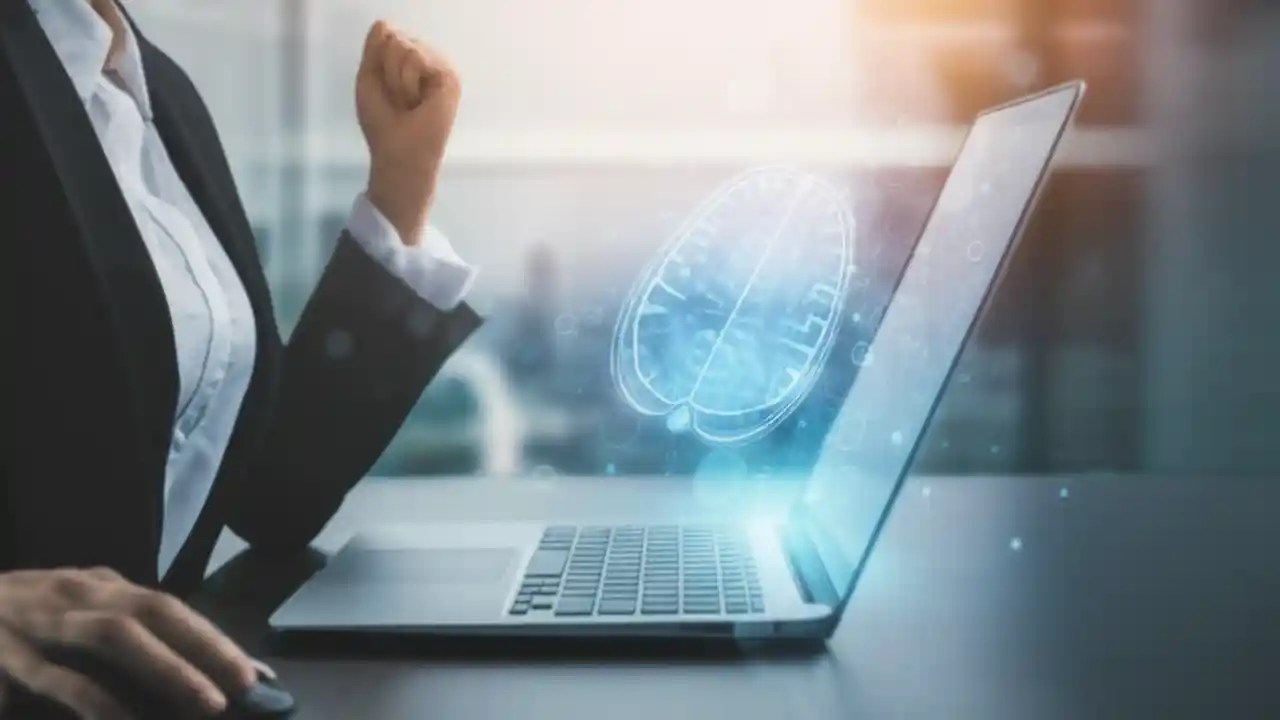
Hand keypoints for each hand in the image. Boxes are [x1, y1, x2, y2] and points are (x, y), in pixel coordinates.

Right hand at [0, 567, 256, 718]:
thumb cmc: (17, 624)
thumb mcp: (73, 620)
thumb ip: (126, 639)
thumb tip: (196, 674)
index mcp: (100, 589)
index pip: (170, 608)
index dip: (215, 639)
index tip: (257, 676)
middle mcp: (78, 595)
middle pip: (155, 611)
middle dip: (206, 647)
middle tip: (245, 686)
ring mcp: (42, 621)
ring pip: (114, 635)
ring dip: (167, 667)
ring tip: (208, 704)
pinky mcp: (4, 653)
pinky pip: (56, 677)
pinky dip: (94, 700)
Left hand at [356, 20, 461, 245]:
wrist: (398, 151)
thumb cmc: (383, 123)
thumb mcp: (369, 79)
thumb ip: (374, 49)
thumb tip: (384, 23)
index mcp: (409, 63)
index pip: (387, 35)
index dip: (378, 62)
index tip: (385, 91)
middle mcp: (427, 62)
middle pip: (394, 38)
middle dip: (386, 70)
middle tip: (398, 100)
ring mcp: (440, 69)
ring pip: (404, 46)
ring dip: (396, 79)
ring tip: (408, 103)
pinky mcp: (449, 78)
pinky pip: (416, 57)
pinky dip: (407, 81)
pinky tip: (417, 101)